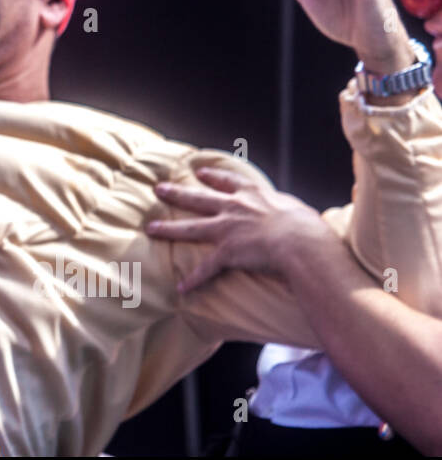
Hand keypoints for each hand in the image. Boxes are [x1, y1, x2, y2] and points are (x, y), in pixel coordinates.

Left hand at [148, 167, 338, 292]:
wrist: (302, 242)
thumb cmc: (308, 228)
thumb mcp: (298, 210)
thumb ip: (288, 211)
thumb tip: (297, 218)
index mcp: (254, 195)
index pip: (229, 182)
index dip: (213, 177)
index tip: (200, 173)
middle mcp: (235, 208)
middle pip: (198, 198)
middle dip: (176, 193)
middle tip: (159, 189)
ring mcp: (227, 228)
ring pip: (190, 227)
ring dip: (168, 229)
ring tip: (150, 228)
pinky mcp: (226, 251)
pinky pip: (206, 268)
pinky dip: (194, 278)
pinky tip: (181, 287)